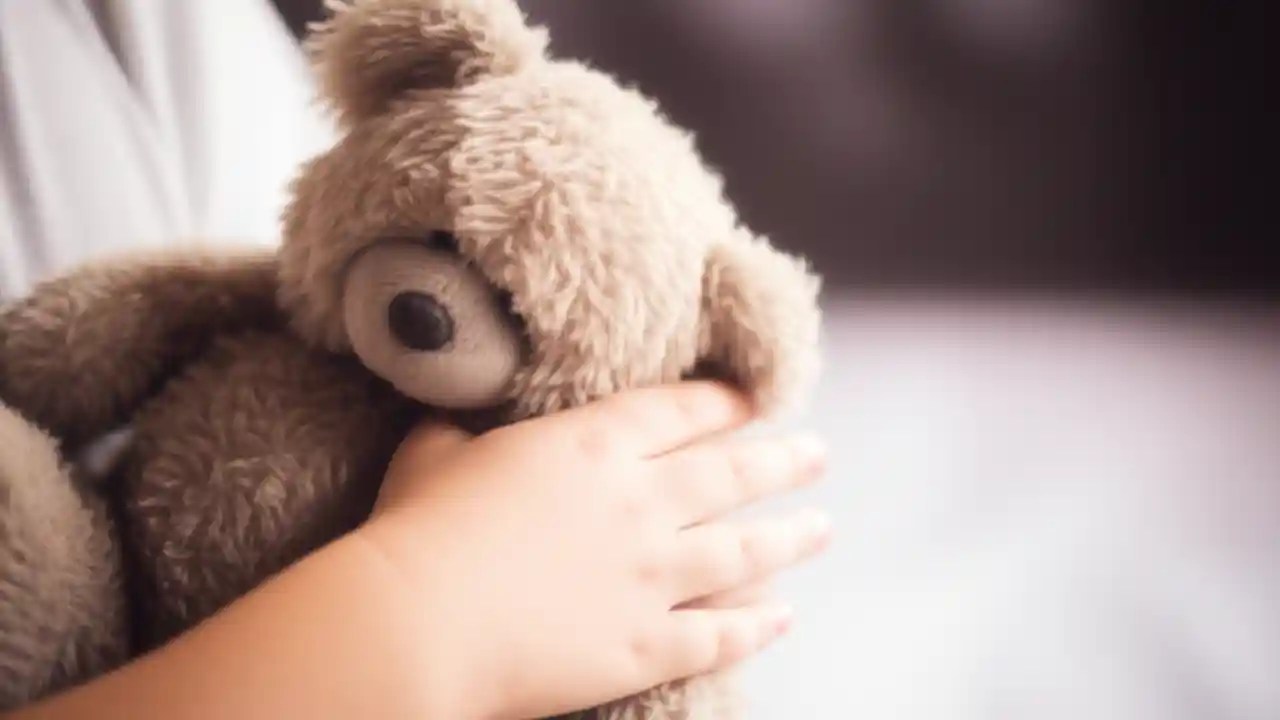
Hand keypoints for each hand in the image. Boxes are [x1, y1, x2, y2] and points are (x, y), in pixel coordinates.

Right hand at [360, 380, 829, 719]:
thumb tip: (458, 428)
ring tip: (821, 528)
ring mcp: (652, 578)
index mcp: (593, 446)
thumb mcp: (434, 454)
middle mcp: (640, 504)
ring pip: (745, 551)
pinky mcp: (646, 646)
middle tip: (818, 454)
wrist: (417, 623)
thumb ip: (462, 434)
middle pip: (733, 475)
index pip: (680, 412)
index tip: (757, 401)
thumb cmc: (417, 533)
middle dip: (784, 461)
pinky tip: (782, 617)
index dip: (725, 403)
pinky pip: (720, 634)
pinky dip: (757, 626)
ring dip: (791, 538)